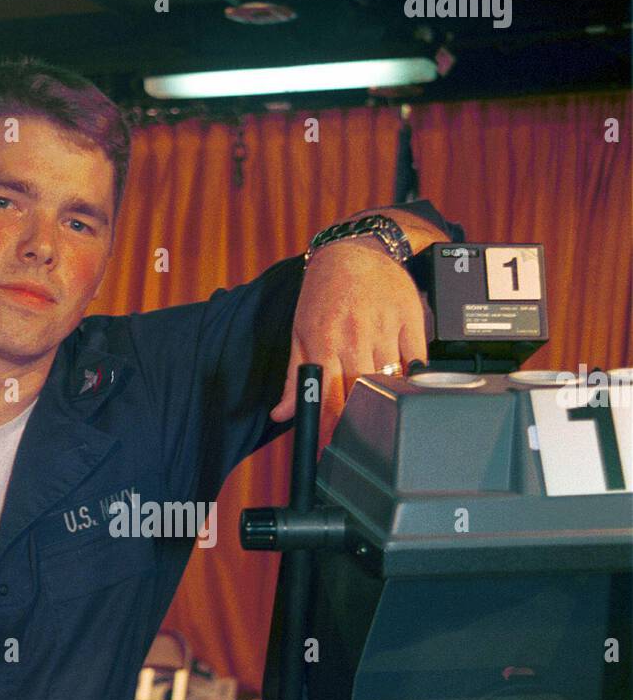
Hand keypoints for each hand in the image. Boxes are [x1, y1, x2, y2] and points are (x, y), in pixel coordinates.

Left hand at [270, 237, 427, 451]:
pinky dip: (413, 378)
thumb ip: (294, 376)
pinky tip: (407, 390)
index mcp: (324, 341)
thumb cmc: (324, 292)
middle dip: (358, 424)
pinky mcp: (410, 318)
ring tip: (382, 422)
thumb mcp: (300, 332)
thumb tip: (282, 414)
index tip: (332, 449)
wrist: (356, 249)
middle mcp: (355, 335)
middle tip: (358, 445)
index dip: (331, 429)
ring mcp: (385, 327)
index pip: (329, 397)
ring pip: (390, 379)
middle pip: (361, 393)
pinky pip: (417, 359)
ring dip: (386, 403)